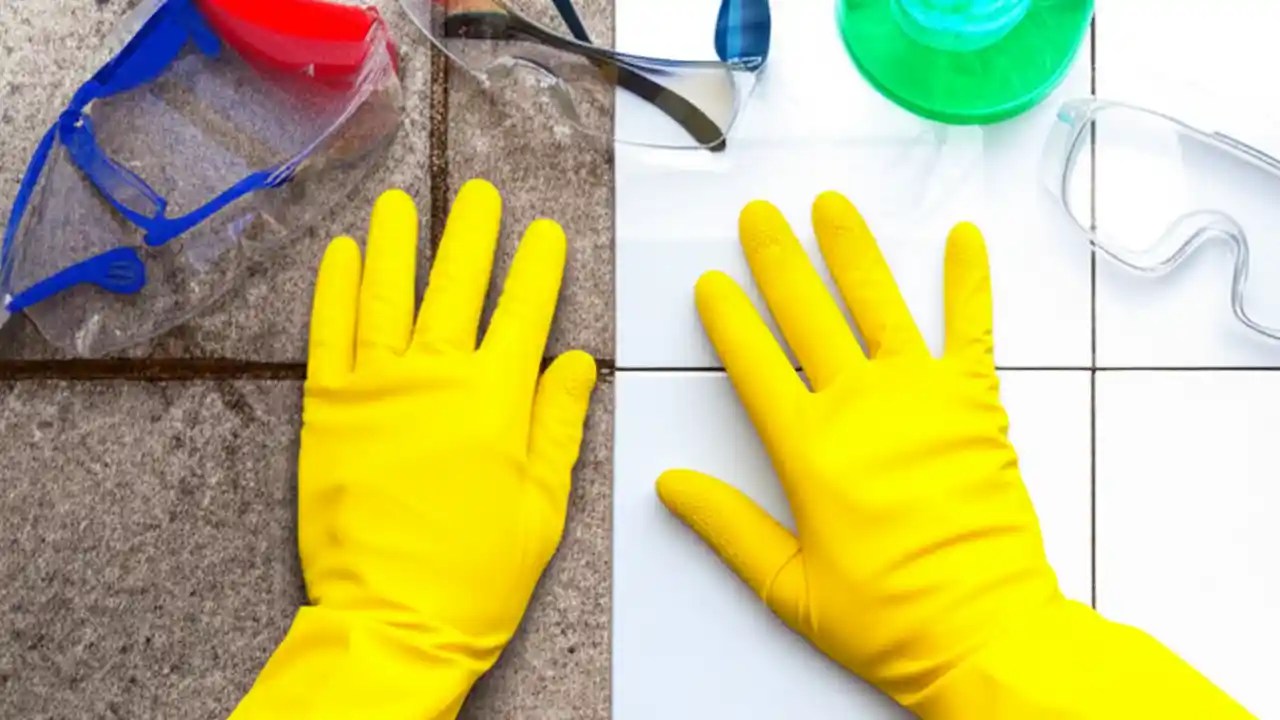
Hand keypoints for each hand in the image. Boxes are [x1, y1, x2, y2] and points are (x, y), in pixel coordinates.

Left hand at [232, 179, 596, 718]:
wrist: (396, 617)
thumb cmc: (478, 571)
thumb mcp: (544, 504)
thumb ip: (558, 423)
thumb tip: (574, 363)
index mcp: (498, 400)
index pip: (524, 312)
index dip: (538, 267)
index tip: (544, 232)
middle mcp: (437, 377)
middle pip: (457, 286)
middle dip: (472, 234)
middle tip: (479, 195)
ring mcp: (377, 387)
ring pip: (388, 294)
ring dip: (398, 242)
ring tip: (402, 202)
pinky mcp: (328, 408)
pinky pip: (330, 333)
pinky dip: (337, 289)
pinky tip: (344, 254)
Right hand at [655, 192, 1060, 710]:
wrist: (983, 631)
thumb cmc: (889, 617)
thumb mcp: (787, 585)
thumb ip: (726, 525)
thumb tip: (671, 486)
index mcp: (809, 450)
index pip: (753, 364)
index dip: (728, 319)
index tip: (710, 284)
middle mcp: (861, 408)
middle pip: (808, 316)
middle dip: (778, 260)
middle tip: (758, 217)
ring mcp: (922, 398)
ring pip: (878, 305)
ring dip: (851, 251)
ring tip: (830, 206)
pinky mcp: (977, 404)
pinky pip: (972, 328)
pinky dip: (968, 281)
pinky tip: (963, 239)